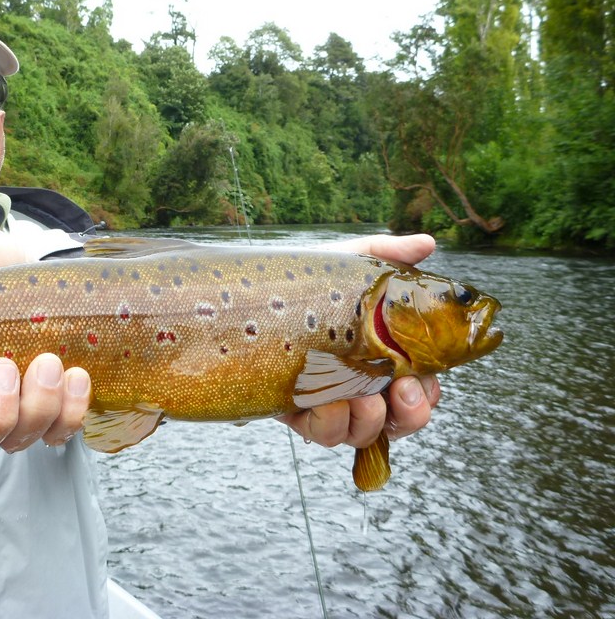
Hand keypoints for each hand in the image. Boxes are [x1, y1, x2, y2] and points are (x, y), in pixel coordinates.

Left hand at [280, 233, 440, 448]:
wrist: (249, 291)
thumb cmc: (306, 281)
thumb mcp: (348, 263)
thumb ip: (388, 254)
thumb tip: (427, 244)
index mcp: (379, 360)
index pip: (418, 392)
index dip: (426, 395)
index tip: (423, 381)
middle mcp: (358, 388)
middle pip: (398, 422)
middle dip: (410, 414)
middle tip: (403, 390)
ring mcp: (327, 403)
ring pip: (362, 432)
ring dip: (369, 419)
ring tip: (362, 394)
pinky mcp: (294, 412)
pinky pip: (320, 432)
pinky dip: (329, 421)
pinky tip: (327, 401)